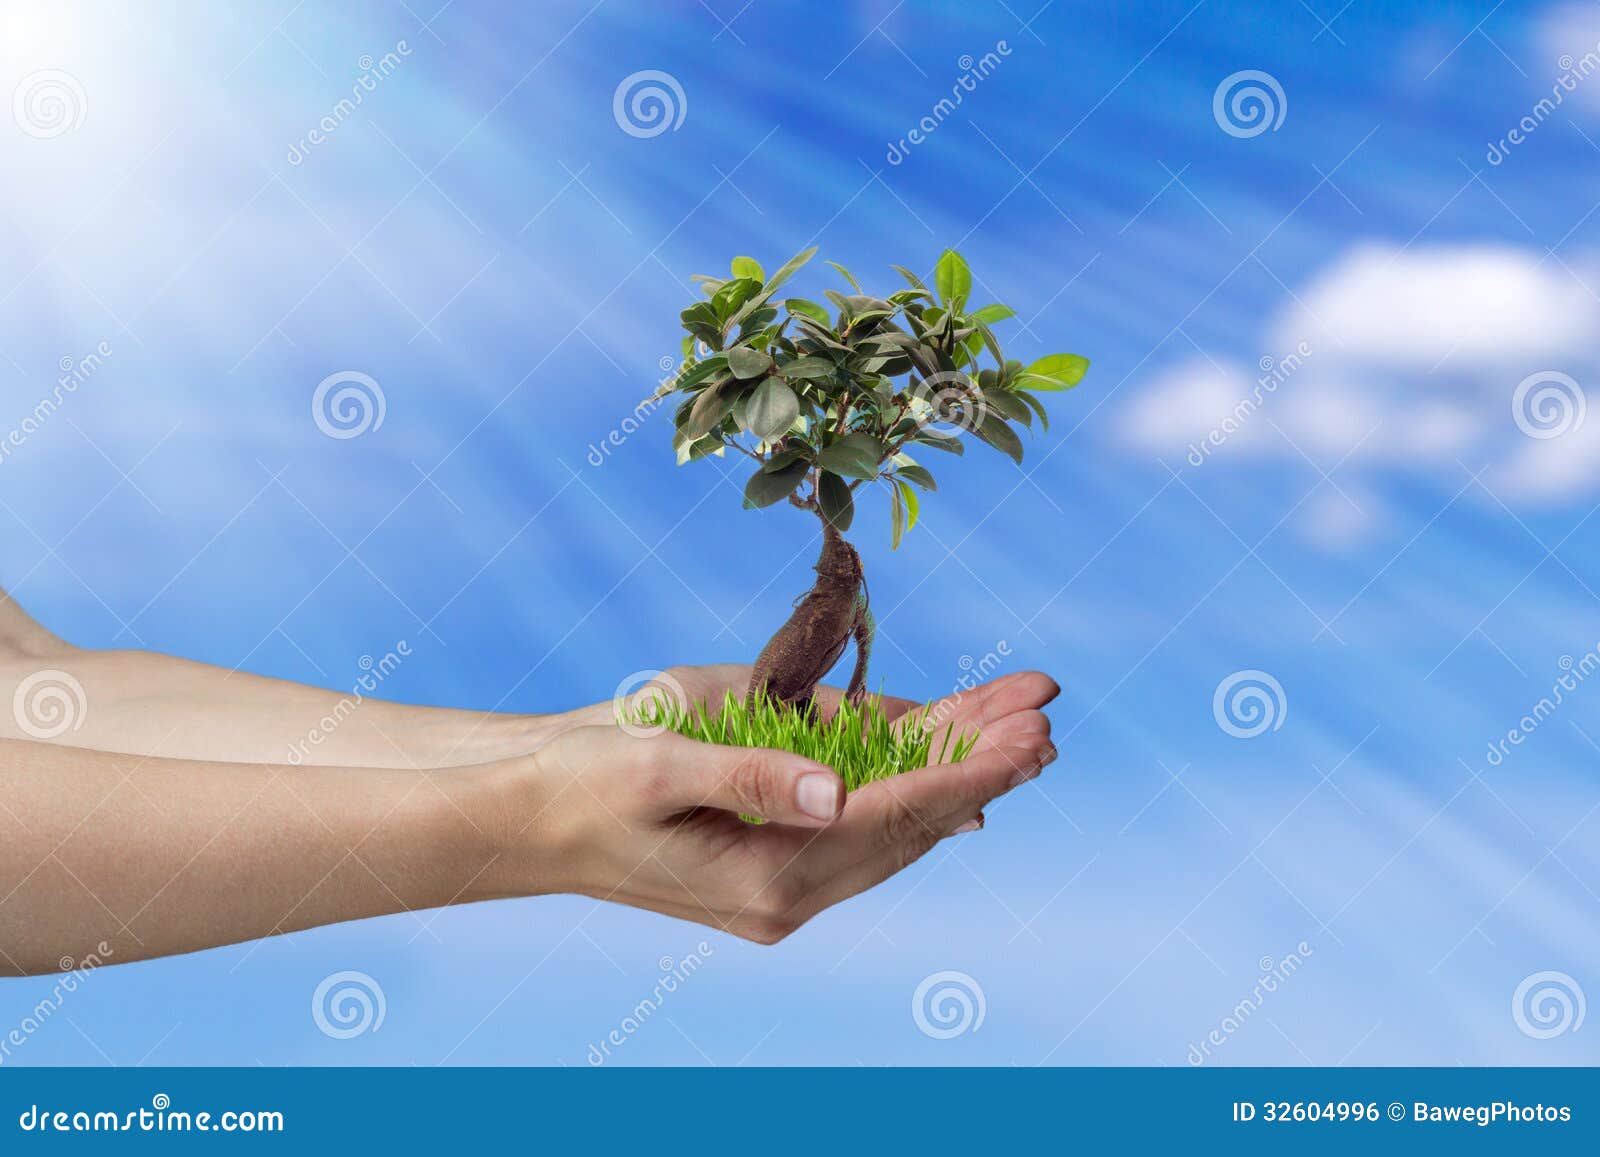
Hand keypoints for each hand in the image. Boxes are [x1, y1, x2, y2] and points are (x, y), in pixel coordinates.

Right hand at [472, 671, 1057, 943]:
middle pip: (912, 821)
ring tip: (1027, 714)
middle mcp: (793, 882)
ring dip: (959, 760)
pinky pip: (864, 801)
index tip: (1027, 740)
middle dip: (982, 766)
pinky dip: (913, 763)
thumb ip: (749, 778)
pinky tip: (958, 732)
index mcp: (768, 879)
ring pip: (898, 812)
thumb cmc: (584, 787)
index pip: (890, 821)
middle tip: (1047, 718)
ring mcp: (790, 862)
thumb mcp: (658, 771)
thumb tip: (836, 793)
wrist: (533, 813)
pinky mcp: (780, 832)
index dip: (964, 774)